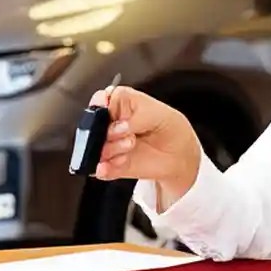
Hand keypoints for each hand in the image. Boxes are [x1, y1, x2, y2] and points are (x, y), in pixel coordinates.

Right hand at [87, 85, 201, 204]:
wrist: (178, 154)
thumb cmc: (167, 127)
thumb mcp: (160, 114)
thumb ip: (138, 116)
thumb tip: (120, 126)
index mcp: (118, 102)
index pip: (99, 101)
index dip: (104, 109)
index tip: (118, 118)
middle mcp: (108, 124)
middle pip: (92, 126)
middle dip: (107, 132)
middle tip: (128, 134)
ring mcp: (106, 145)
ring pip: (94, 147)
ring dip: (112, 149)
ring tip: (131, 145)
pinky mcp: (108, 166)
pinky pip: (98, 169)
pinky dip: (108, 168)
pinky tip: (123, 161)